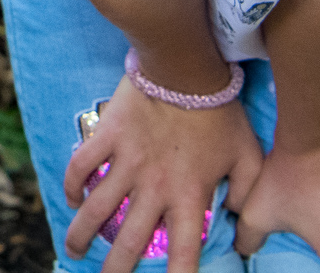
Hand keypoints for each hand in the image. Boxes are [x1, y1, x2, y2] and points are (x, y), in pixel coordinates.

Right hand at [63, 74, 262, 272]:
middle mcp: (154, 186)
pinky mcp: (108, 136)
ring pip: (96, 209)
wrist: (187, 67)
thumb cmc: (222, 112)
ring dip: (82, 234)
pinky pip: (82, 166)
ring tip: (73, 249)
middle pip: (130, 241)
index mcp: (189, 195)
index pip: (184, 251)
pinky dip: (72, 185)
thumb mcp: (248, 156)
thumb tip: (237, 221)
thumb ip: (245, 193)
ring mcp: (126, 162)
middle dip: (115, 269)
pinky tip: (72, 200)